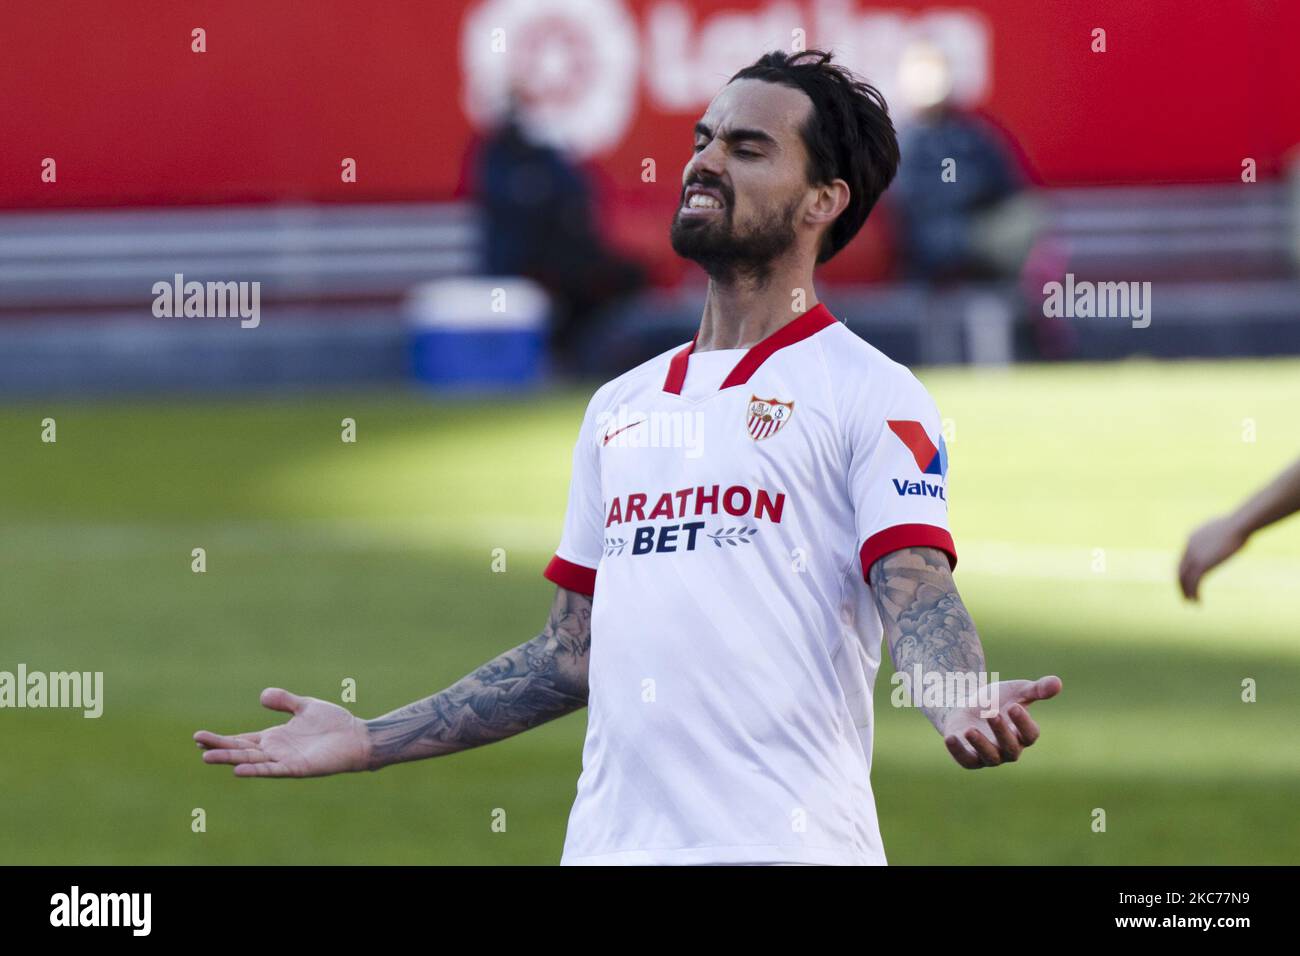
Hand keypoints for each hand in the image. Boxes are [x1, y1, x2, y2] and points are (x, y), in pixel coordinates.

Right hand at [194, 687, 371, 776]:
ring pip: (251, 760)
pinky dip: (256, 769)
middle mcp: (275, 751)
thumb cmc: (333, 723)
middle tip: (197, 742)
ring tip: (207, 757)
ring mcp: (284, 760)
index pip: (241, 740)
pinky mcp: (297, 768)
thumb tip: (261, 695)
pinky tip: (238, 769)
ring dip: (230, 760)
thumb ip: (284, 701)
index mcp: (274, 738)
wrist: (357, 737)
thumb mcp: (305, 706)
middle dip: (219, 746)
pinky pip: (272, 770)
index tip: (198, 736)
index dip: (222, 739)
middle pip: (240, 750)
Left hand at [940, 676, 1061, 768]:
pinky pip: (966, 760)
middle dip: (1002, 732)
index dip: (1024, 723)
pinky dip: (958, 751)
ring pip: (989, 757)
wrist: (966, 704)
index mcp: (1023, 735)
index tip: (1014, 707)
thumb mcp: (1015, 691)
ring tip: (970, 729)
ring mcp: (988, 756)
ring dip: (980, 744)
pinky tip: (950, 738)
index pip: (1030, 735)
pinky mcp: (968, 757)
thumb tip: (1057, 683)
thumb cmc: (996, 700)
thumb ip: (1036, 689)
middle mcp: (1008, 750)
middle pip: (1010, 748)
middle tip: (993, 714)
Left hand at [1178, 515, 1247, 600]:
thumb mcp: (1225, 530)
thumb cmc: (1238, 525)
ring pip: (1184, 579)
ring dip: (1186, 592)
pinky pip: (1194, 583)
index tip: (1188, 582)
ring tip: (1190, 603)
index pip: (1183, 559)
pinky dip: (1194, 593)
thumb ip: (1220, 537)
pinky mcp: (1202, 564)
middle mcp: (1189, 547)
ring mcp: (1194, 556)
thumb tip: (1227, 538)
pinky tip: (1198, 601)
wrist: (1238, 525)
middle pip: (1180, 569)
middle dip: (1181, 584)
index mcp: (1192, 538)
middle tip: (1185, 596)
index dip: (1184, 572)